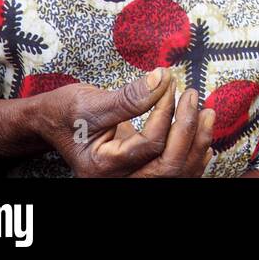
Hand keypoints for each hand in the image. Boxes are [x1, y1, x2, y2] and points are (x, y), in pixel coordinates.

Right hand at [37, 69, 214, 177]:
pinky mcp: (139, 172)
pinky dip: (192, 154)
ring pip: (175, 172)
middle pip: (167, 166)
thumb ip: (127, 97)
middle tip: (193, 96)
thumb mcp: (89, 102)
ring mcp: (130, 179)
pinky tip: (201, 134)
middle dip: (187, 130)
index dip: (164, 112)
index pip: (149, 144)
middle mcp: (117, 180)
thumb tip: (163, 78)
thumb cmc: (64, 113)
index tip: (169, 83)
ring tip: (207, 113)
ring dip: (197, 142)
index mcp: (102, 167)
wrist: (51, 124)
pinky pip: (173, 172)